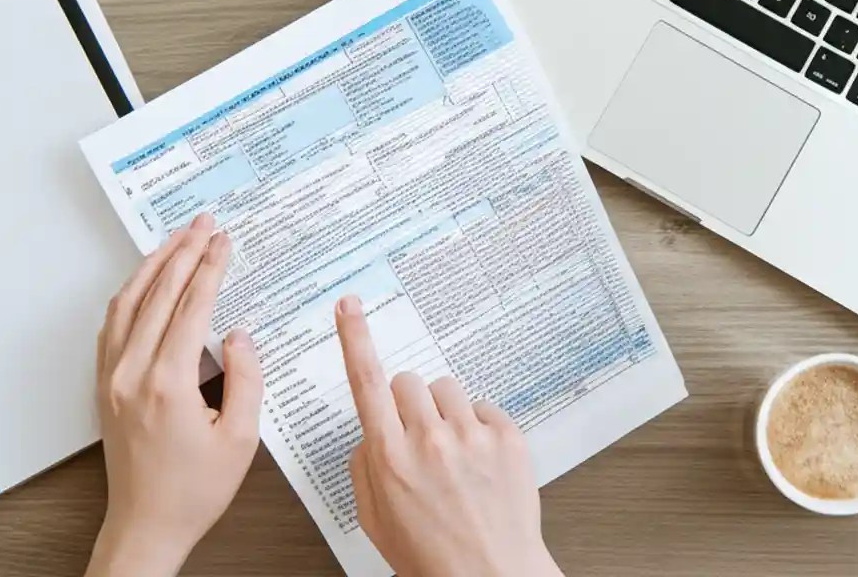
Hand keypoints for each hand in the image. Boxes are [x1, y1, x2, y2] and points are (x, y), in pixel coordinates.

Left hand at [86, 214, 264, 576]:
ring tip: (176, 239)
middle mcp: (132, 373)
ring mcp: (111, 377)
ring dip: (153, 265)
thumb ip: (246, 380)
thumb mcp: (241, 438)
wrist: (148, 524)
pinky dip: (131, 293)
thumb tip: (240, 336)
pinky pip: (113, 324)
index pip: (191, 306)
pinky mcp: (104, 385)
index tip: (224, 241)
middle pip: (158, 293)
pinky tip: (146, 282)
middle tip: (204, 224)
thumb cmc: (194, 490)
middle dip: (184, 252)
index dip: (210, 268)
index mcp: (168, 384)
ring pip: (128, 303)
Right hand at [336, 296, 563, 576]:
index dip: (354, 337)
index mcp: (389, 456)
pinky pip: (485, 407)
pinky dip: (479, 427)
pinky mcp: (508, 438)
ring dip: (445, 412)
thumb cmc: (430, 556)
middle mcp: (429, 439)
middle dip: (408, 402)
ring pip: (447, 389)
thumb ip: (365, 464)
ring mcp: (472, 436)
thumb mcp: (374, 517)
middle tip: (417, 434)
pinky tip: (479, 461)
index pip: (365, 381)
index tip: (349, 305)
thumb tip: (373, 431)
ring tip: (453, 452)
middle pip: (409, 381)